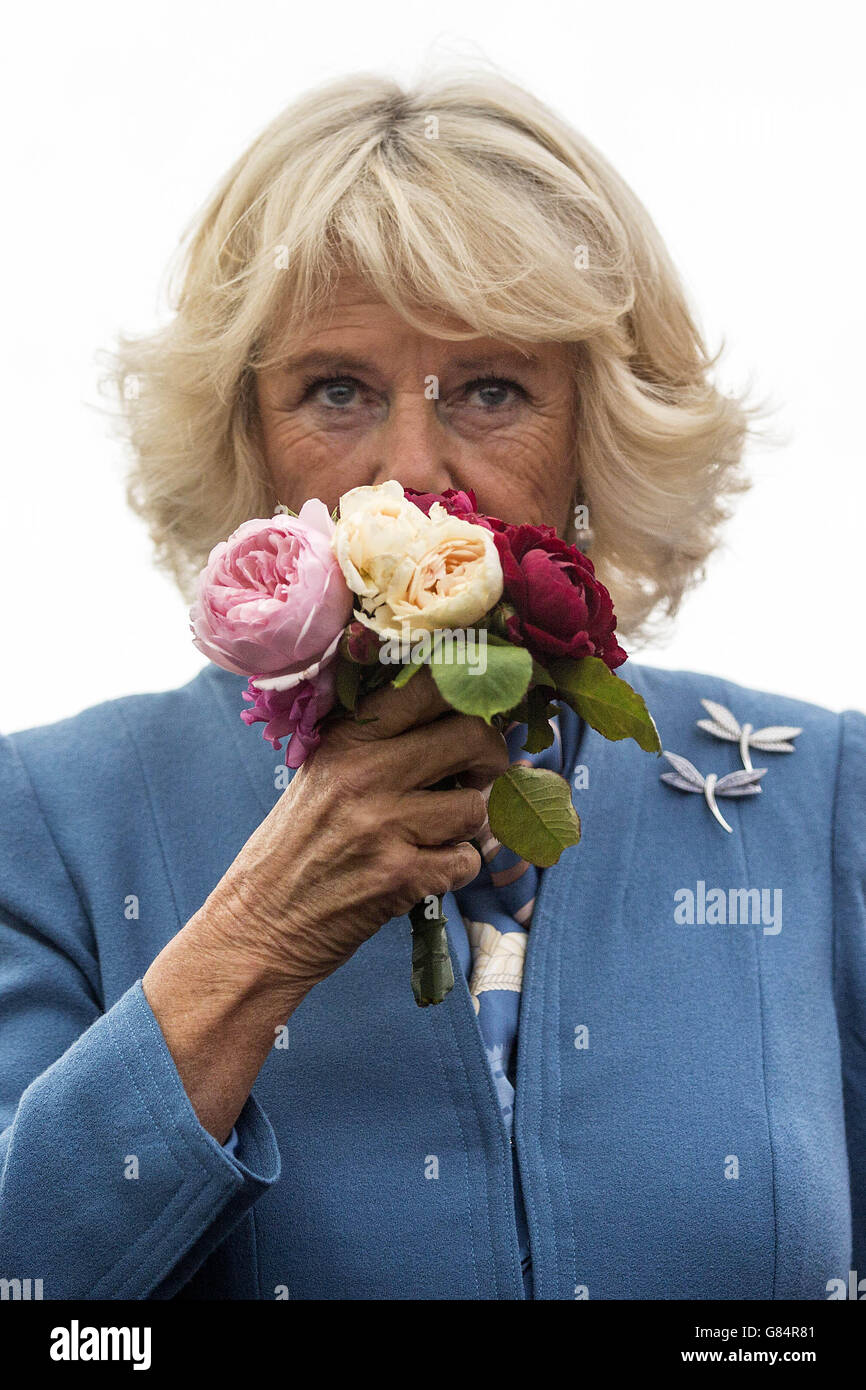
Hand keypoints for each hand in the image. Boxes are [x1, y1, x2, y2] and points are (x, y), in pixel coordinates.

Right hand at [197, 667, 509, 1002]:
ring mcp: (384, 825)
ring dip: (469, 826)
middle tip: (481, 775)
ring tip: (439, 834)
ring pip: (477, 806)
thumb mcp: (322, 776)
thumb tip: (459, 721)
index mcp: (346, 740)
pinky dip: (457, 870)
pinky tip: (426, 871)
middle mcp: (366, 773)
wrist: (256, 927)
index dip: (470, 698)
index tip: (476, 718)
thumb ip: (378, 745)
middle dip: (491, 758)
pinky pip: (468, 861)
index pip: (429, 686)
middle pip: (471, 736)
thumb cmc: (294, 849)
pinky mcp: (400, 877)